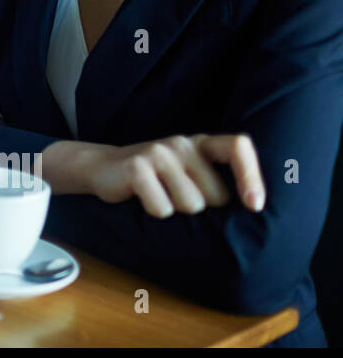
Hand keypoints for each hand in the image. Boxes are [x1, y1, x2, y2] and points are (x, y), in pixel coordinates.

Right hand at [42, 134, 265, 217]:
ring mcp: (158, 153)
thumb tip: (252, 211)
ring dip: (176, 212)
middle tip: (176, 199)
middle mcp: (182, 144)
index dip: (252, 176)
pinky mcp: (137, 168)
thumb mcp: (187, 172)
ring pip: (190, 205)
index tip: (255, 205)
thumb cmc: (154, 178)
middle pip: (215, 196)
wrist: (101, 167)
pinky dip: (155, 213)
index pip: (238, 148)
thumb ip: (214, 181)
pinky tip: (142, 200)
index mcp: (200, 144)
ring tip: (159, 198)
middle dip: (202, 209)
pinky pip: (162, 208)